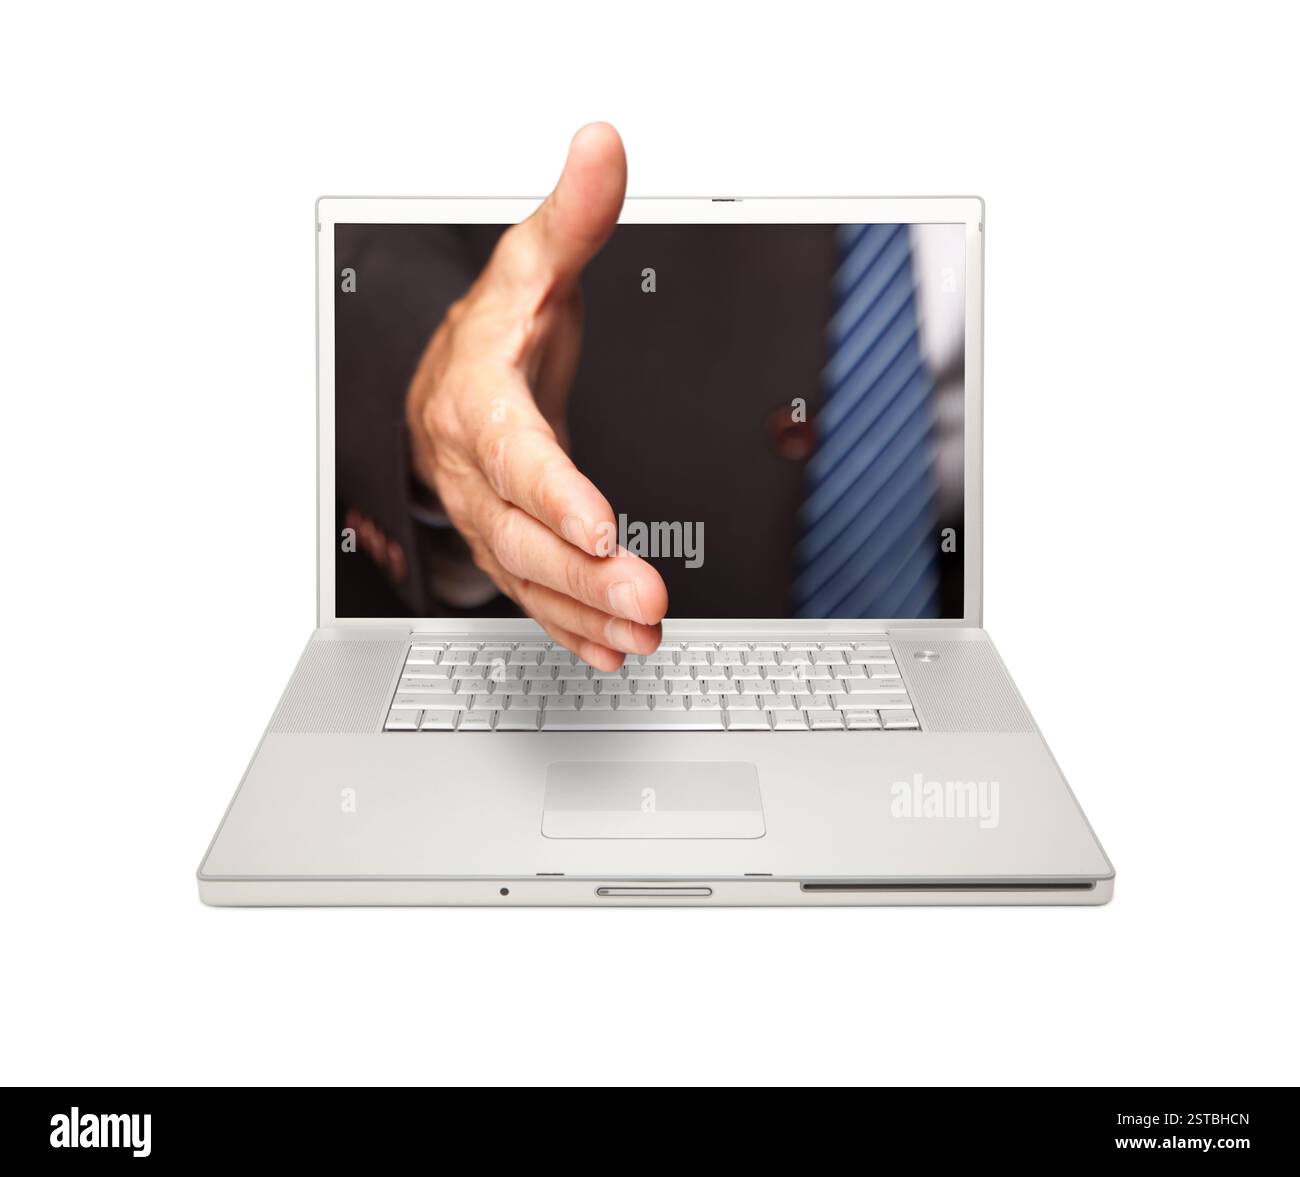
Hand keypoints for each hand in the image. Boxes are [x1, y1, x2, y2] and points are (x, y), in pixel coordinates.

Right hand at [405, 123, 666, 670]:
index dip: (552, 491)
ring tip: (644, 638)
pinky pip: (532, 596)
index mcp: (476, 400)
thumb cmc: (494, 326)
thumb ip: (573, 216)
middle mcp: (473, 469)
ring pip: (528, 576)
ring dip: (584, 613)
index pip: (512, 452)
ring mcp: (487, 515)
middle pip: (522, 532)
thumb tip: (602, 147)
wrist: (446, 378)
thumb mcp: (532, 263)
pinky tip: (613, 649)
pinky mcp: (507, 544)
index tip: (598, 524)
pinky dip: (570, 627)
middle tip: (649, 603)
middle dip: (584, 574)